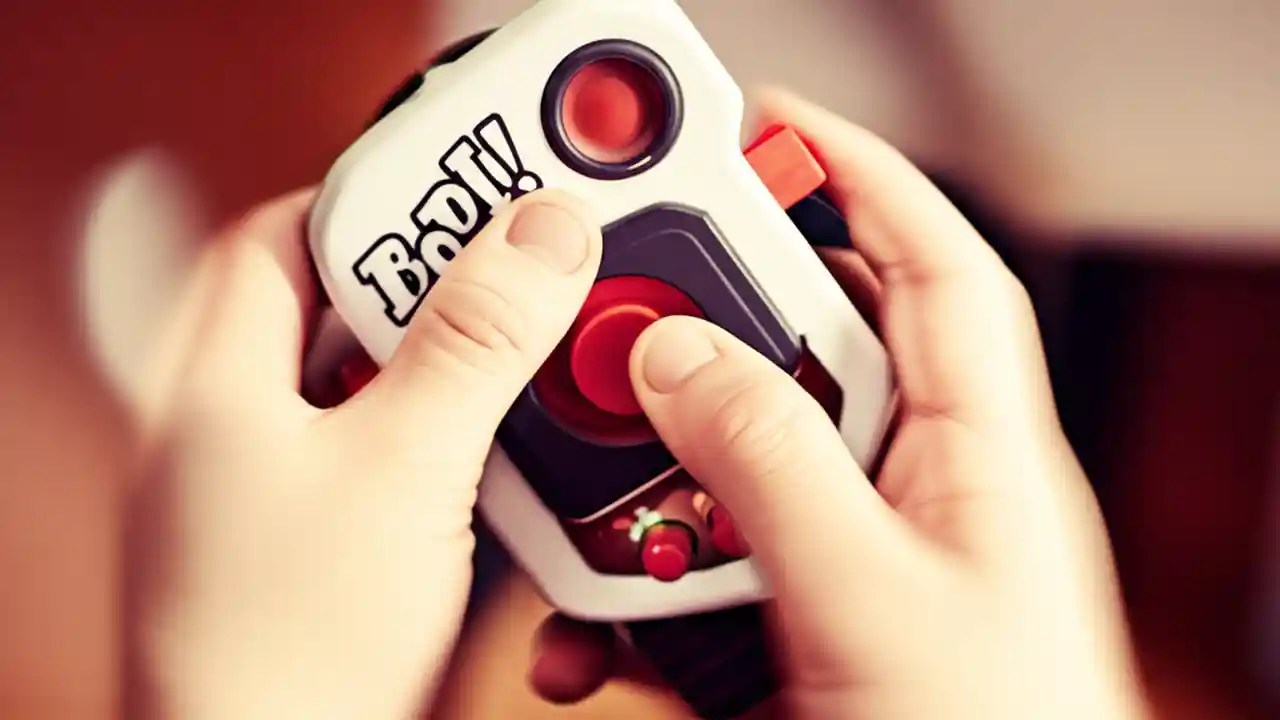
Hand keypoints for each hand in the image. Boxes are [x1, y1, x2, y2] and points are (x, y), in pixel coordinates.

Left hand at [124, 188, 602, 718]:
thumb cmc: (285, 657)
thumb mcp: (401, 469)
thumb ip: (472, 343)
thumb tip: (540, 235)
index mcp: (219, 382)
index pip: (287, 231)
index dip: (382, 198)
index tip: (475, 188)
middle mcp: (243, 429)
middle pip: (348, 306)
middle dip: (444, 290)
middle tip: (530, 278)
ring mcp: (287, 493)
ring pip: (385, 389)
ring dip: (461, 377)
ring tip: (532, 373)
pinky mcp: (332, 546)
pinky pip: (401, 460)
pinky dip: (458, 449)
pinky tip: (505, 468)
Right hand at [528, 88, 1149, 719]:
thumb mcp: (872, 600)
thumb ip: (774, 466)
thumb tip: (682, 355)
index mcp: (972, 457)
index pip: (932, 272)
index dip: (862, 181)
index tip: (765, 130)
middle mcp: (905, 493)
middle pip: (797, 364)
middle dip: (703, 350)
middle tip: (619, 340)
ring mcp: (839, 561)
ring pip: (722, 474)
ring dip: (643, 501)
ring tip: (589, 527)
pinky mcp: (785, 626)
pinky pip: (689, 576)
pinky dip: (626, 601)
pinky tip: (585, 639)